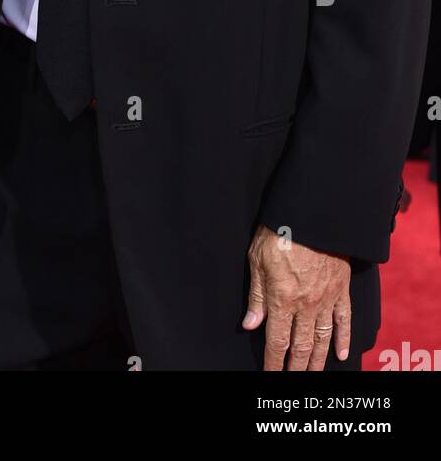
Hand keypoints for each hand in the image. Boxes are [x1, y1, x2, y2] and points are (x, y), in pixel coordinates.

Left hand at [243, 224, 351, 370]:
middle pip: (301, 347)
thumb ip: (256, 295)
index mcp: (282, 299)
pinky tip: (342, 354)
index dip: (273, 362)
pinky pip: (344, 320)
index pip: (276, 341)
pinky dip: (344, 339)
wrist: (314, 214)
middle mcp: (305, 305)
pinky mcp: (341, 290)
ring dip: (318, 361)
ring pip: (323, 339)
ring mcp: (326, 299)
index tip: (270, 376)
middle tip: (291, 382)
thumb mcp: (257, 259)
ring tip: (313, 376)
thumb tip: (250, 325)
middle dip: (295, 368)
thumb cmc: (280, 231)